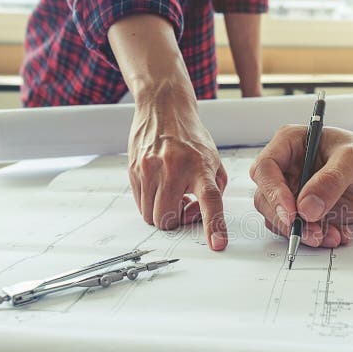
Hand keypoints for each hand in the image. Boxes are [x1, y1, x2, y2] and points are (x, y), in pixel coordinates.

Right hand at [127, 88, 227, 249]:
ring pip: (151, 216)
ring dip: (162, 211)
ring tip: (172, 192)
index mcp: (200, 167)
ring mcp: (150, 169)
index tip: (218, 244)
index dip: (214, 225)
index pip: (210, 200)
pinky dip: (150, 201)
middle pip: (168, 220)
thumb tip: (199, 217)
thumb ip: (213, 191)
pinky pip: (140, 203)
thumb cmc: (191, 137)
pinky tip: (159, 185)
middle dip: (176, 220)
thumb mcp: (214, 161)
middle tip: (184, 204)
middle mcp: (174, 168)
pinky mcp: (134, 170)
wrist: (164, 107)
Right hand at [250, 126, 352, 246]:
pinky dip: (316, 237)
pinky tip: (338, 234)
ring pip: (280, 218)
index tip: (292, 212)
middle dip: (288, 220)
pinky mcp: (305, 211)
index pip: (266, 167)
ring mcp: (294, 191)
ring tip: (331, 235)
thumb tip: (306, 206)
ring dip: (303, 232)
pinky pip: (299, 229)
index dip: (273, 191)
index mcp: (291, 143)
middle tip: (312, 232)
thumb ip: (330, 180)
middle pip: (267, 198)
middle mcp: (287, 168)